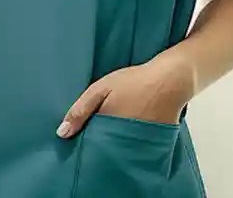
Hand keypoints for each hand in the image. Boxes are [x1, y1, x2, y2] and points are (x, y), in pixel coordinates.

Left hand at [56, 56, 194, 138]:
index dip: (85, 143)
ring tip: (112, 132)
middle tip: (96, 134)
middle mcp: (123, 141)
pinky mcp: (152, 143)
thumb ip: (80, 110)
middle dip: (99, 146)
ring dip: (115, 145)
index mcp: (109, 128)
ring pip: (120, 151)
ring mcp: (139, 143)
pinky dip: (130, 144)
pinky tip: (128, 131)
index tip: (80, 138)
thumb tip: (62, 134)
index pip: (91, 147)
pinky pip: (135, 149)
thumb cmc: (133, 82)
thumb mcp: (100, 89)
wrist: (170, 80)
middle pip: (105, 152)